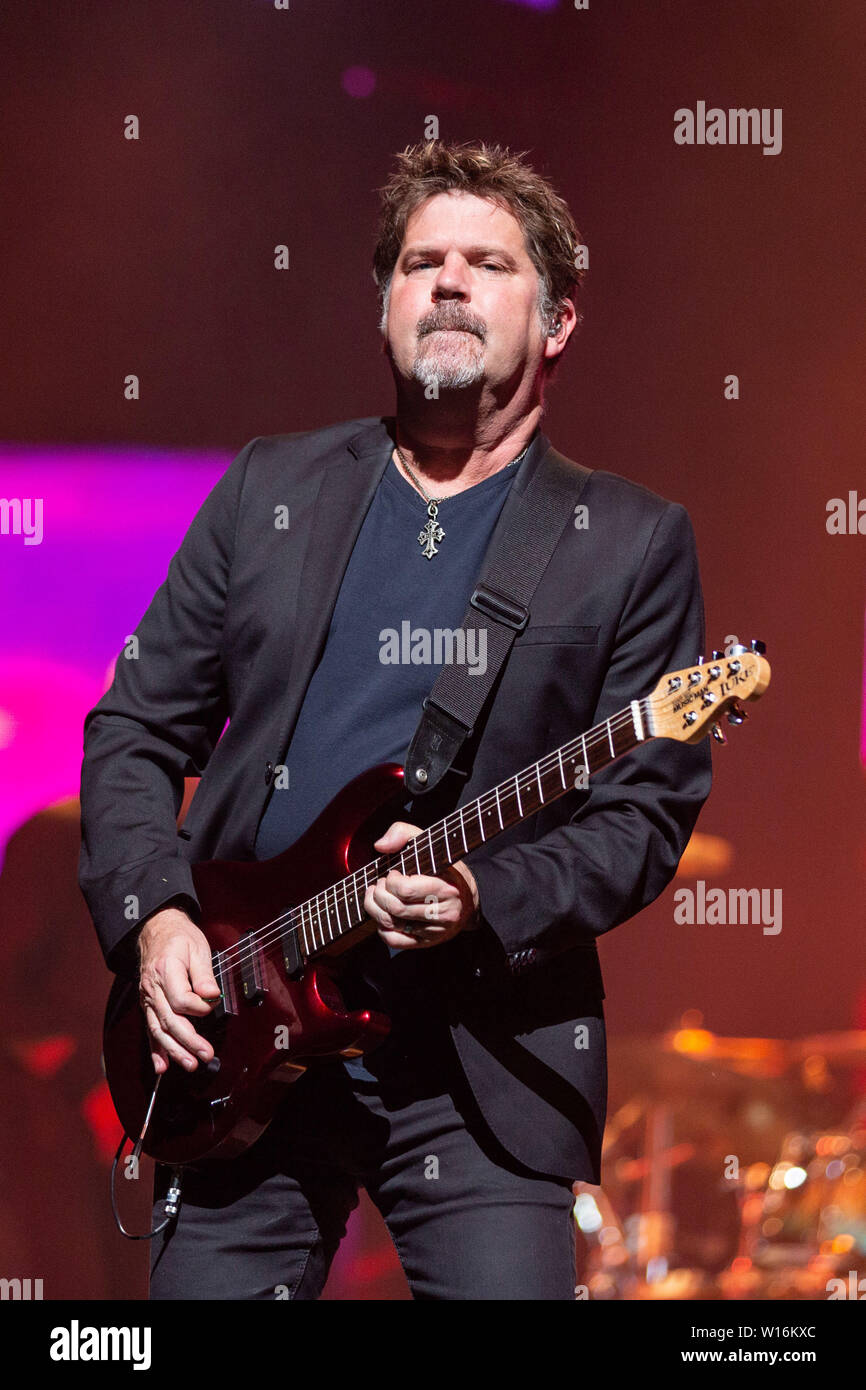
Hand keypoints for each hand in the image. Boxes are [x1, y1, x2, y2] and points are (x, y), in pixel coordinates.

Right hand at [136, 907, 220, 1074]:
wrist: (157, 930)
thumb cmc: (179, 938)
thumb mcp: (197, 948)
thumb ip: (204, 974)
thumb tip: (212, 996)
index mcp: (166, 970)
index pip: (181, 999)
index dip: (199, 1008)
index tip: (211, 1006)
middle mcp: (153, 987)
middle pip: (169, 1020)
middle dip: (188, 1041)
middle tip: (205, 1054)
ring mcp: (148, 998)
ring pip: (158, 1029)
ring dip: (173, 1050)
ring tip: (189, 1064)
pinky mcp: (148, 1005)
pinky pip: (150, 1030)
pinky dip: (155, 1050)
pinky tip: (161, 1066)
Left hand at [364, 821, 479, 949]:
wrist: (469, 899)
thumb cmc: (446, 870)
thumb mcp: (430, 843)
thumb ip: (403, 833)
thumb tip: (380, 846)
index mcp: (445, 888)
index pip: (405, 890)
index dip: (391, 880)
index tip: (393, 873)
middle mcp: (443, 913)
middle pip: (396, 908)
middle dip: (379, 894)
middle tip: (381, 884)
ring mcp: (435, 931)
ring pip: (392, 924)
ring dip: (375, 908)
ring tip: (377, 896)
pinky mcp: (427, 943)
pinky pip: (395, 941)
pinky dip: (382, 928)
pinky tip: (385, 914)